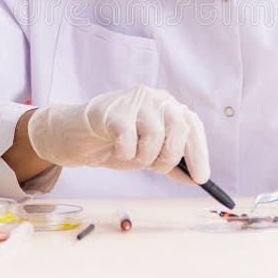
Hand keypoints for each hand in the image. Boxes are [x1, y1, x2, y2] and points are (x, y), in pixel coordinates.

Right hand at [27, 85, 209, 183]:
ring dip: (144, 157)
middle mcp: (155, 98)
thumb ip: (171, 163)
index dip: (199, 153)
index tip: (201, 178)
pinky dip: (125, 153)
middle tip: (155, 168)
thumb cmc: (115, 142)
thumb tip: (196, 178)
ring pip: (155, 135)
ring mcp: (134, 101)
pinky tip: (116, 150)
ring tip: (131, 156)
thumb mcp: (147, 154)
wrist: (76, 136)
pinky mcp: (112, 111)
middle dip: (170, 156)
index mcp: (167, 107)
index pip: (193, 126)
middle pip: (179, 127)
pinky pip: (129, 139)